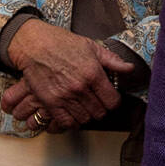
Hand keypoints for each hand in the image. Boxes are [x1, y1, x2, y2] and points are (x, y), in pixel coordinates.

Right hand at [2, 20, 134, 130]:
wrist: (35, 44)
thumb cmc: (62, 43)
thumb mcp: (91, 47)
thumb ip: (112, 61)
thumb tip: (130, 68)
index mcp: (93, 73)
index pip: (113, 101)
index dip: (114, 102)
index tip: (110, 99)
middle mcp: (80, 87)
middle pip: (100, 112)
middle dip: (101, 109)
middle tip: (97, 102)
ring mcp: (65, 96)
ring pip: (85, 119)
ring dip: (87, 115)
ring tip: (84, 107)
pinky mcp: (50, 102)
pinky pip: (66, 122)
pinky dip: (72, 121)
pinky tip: (72, 113)